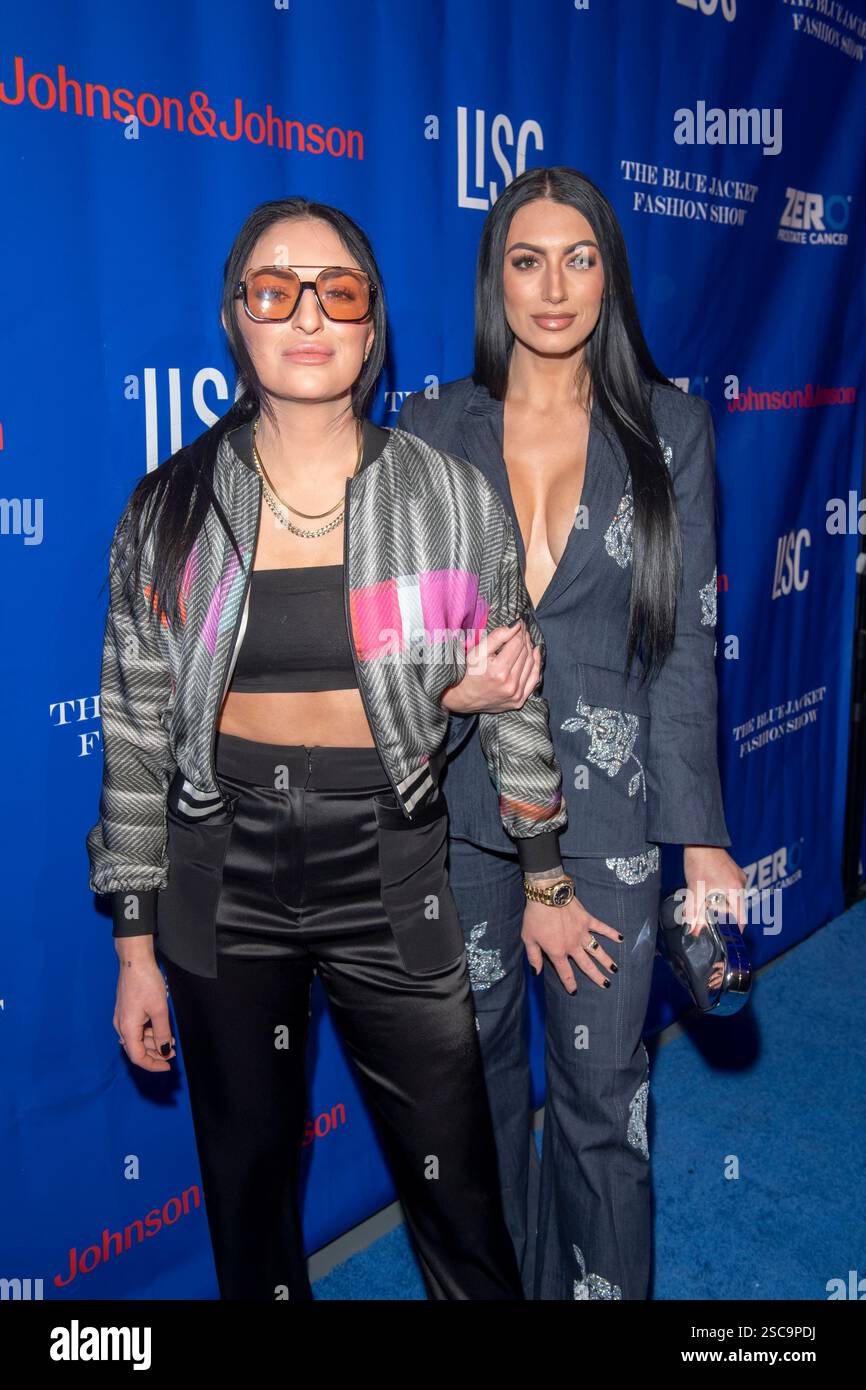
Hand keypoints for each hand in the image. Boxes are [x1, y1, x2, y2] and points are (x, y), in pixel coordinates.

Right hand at [113, 937, 176, 1071]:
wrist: (134, 961)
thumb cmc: (146, 983)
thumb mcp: (159, 1010)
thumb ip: (162, 1033)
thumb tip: (164, 1051)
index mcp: (127, 1029)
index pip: (138, 1057)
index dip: (153, 1065)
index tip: (168, 1066)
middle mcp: (121, 1026)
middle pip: (137, 1049)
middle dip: (156, 1054)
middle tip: (174, 1053)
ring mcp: (122, 1018)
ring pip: (137, 1039)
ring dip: (153, 1043)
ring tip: (171, 1040)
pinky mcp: (125, 1011)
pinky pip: (136, 1029)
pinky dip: (149, 1033)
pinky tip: (161, 1029)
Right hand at [440, 620, 541, 714]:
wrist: (462, 699)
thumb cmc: (467, 673)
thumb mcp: (476, 652)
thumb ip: (496, 637)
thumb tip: (515, 625)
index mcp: (498, 671)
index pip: (517, 643)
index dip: (519, 630)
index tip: (519, 622)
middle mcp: (509, 684)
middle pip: (525, 652)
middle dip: (524, 638)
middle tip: (521, 629)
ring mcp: (516, 694)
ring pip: (531, 663)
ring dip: (530, 648)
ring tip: (525, 639)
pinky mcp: (519, 701)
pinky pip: (534, 679)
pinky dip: (537, 664)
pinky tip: (535, 653)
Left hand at [522, 883, 622, 992]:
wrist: (546, 895)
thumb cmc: (535, 917)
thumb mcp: (529, 939)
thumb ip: (534, 957)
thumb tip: (536, 972)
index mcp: (557, 952)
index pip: (565, 972)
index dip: (570, 983)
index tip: (574, 992)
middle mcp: (573, 946)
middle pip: (586, 965)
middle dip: (596, 976)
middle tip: (606, 984)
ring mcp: (582, 933)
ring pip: (596, 950)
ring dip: (606, 960)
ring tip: (615, 969)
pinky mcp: (587, 920)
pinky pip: (601, 928)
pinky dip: (611, 933)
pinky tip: (621, 938)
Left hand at [682, 846, 748, 938]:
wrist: (699, 839)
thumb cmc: (700, 861)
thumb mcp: (695, 890)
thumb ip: (695, 912)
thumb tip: (694, 930)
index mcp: (736, 890)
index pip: (741, 919)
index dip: (736, 931)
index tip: (729, 939)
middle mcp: (740, 884)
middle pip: (735, 909)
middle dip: (722, 916)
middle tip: (708, 921)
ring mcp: (737, 876)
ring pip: (730, 898)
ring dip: (718, 904)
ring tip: (704, 904)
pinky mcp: (731, 870)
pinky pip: (728, 888)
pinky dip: (719, 893)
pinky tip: (706, 892)